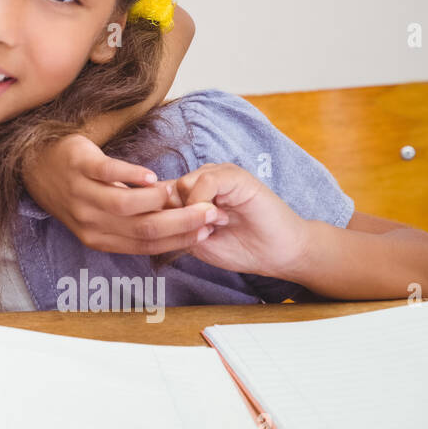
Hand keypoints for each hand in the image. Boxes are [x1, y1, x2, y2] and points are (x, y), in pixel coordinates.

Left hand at [23, 134, 221, 255]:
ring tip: (180, 193)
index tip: (207, 231)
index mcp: (99, 238)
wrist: (37, 163)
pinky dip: (131, 176)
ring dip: (158, 201)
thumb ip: (134, 223)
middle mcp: (90, 221)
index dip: (179, 241)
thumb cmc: (77, 189)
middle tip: (208, 212)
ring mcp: (81, 194)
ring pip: (126, 206)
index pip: (145, 246)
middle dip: (180, 223)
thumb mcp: (101, 216)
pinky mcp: (78, 166)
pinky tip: (151, 176)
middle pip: (142, 229)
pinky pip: (107, 173)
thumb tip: (177, 227)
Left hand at [169, 163, 309, 276]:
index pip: (158, 194)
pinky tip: (217, 218)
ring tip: (213, 225)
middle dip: (174, 214)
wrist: (279, 254)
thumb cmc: (240, 249)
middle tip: (197, 232)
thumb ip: (173, 225)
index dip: (156, 214)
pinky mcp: (236, 176)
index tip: (164, 234)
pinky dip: (204, 202)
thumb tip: (148, 211)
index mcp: (191, 193)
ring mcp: (219, 175)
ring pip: (183, 183)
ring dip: (191, 210)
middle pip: (165, 189)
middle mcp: (202, 180)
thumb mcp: (195, 240)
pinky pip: (206, 180)